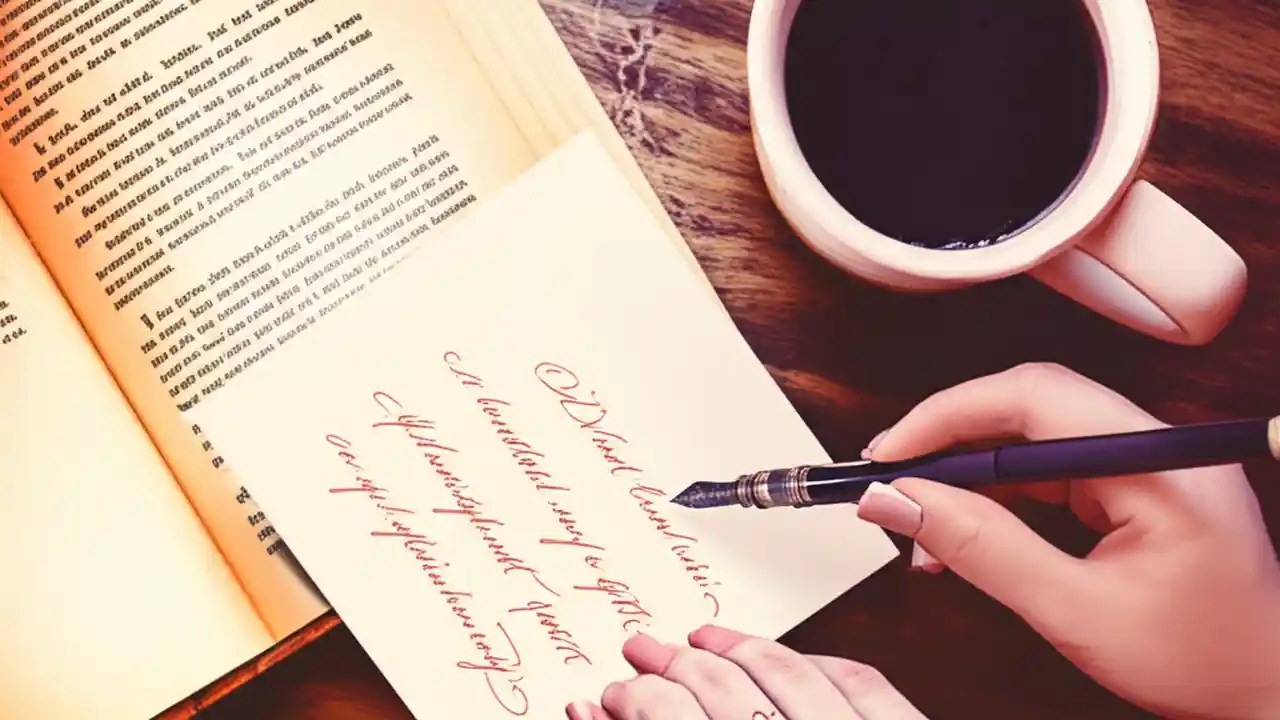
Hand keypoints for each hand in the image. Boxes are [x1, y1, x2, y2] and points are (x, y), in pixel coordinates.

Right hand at [567, 626, 925, 719]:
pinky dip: (820, 661)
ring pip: (791, 677)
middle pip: (728, 691)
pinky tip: (788, 654)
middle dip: (672, 666)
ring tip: (697, 638)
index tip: (610, 694)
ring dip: (736, 649)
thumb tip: (599, 714)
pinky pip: (865, 683)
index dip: (637, 699)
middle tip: (639, 651)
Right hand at [854, 363, 1279, 719]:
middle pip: (1029, 407)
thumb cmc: (1204, 663)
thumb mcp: (1076, 614)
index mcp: (1161, 466)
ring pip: (1032, 438)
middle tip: (891, 480)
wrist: (1269, 697)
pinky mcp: (1136, 486)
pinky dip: (998, 496)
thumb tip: (903, 503)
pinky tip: (963, 532)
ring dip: (969, 474)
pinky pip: (1048, 469)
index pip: (1035, 399)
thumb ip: (984, 551)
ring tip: (920, 521)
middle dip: (950, 440)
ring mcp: (1149, 465)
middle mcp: (1158, 449)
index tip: (891, 453)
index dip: (949, 416)